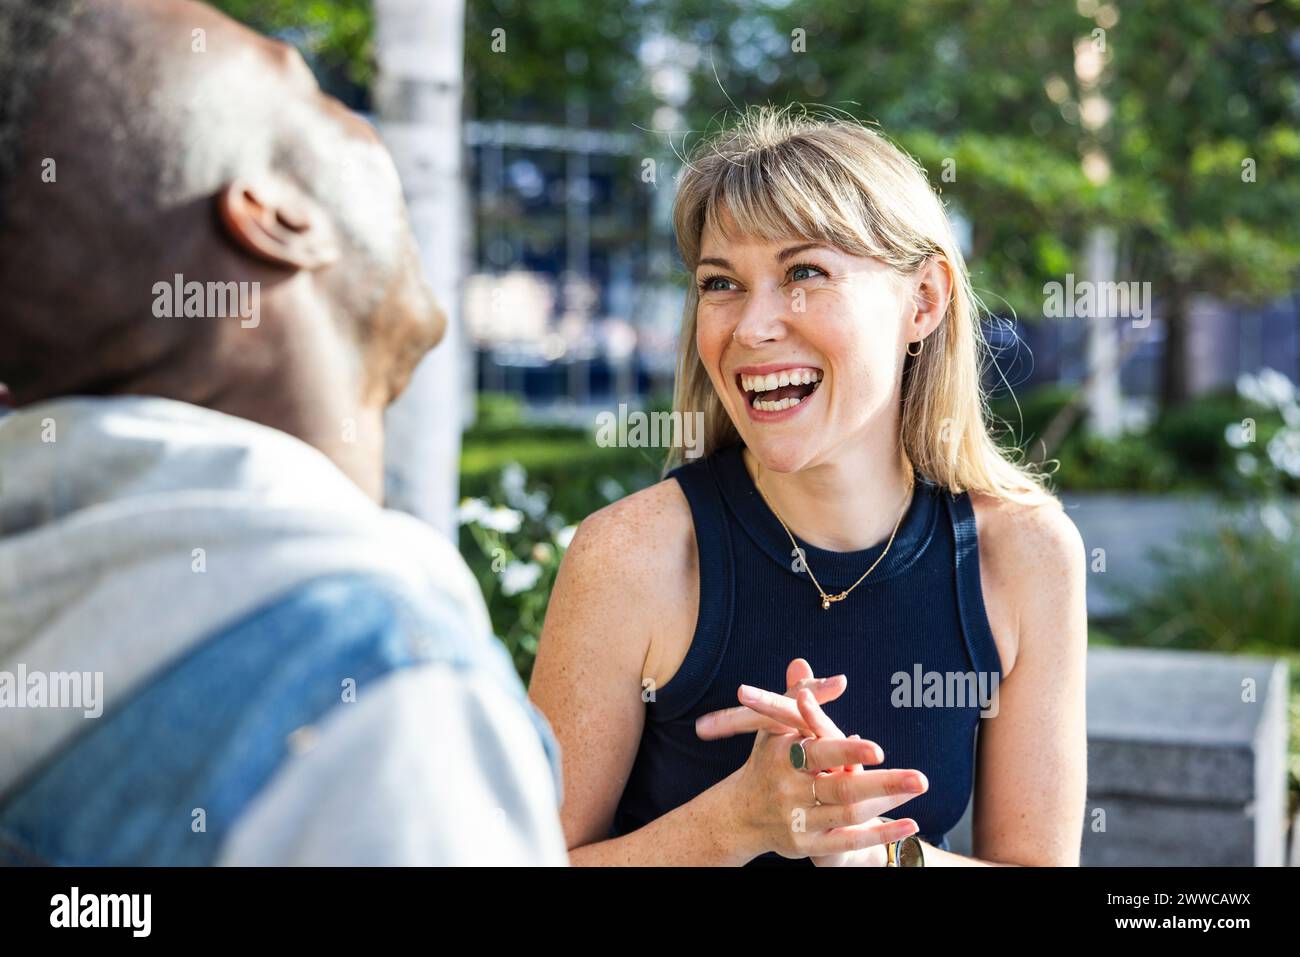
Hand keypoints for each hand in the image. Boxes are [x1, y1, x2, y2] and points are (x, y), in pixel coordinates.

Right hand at [717, 662, 927, 863]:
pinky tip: (910, 825)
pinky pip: (848, 843)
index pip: (819, 753)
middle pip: (842, 789)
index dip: (848, 751)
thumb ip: (803, 695)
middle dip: (883, 783)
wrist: (740, 814)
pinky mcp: (806, 846)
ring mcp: (798, 820)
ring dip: (886, 803)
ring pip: (848, 814)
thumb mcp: (775, 725)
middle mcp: (789, 790)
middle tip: (920, 778)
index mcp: (782, 757)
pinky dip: (880, 836)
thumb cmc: (768, 759)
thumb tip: (830, 674)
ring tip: (916, 788)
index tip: (878, 749)